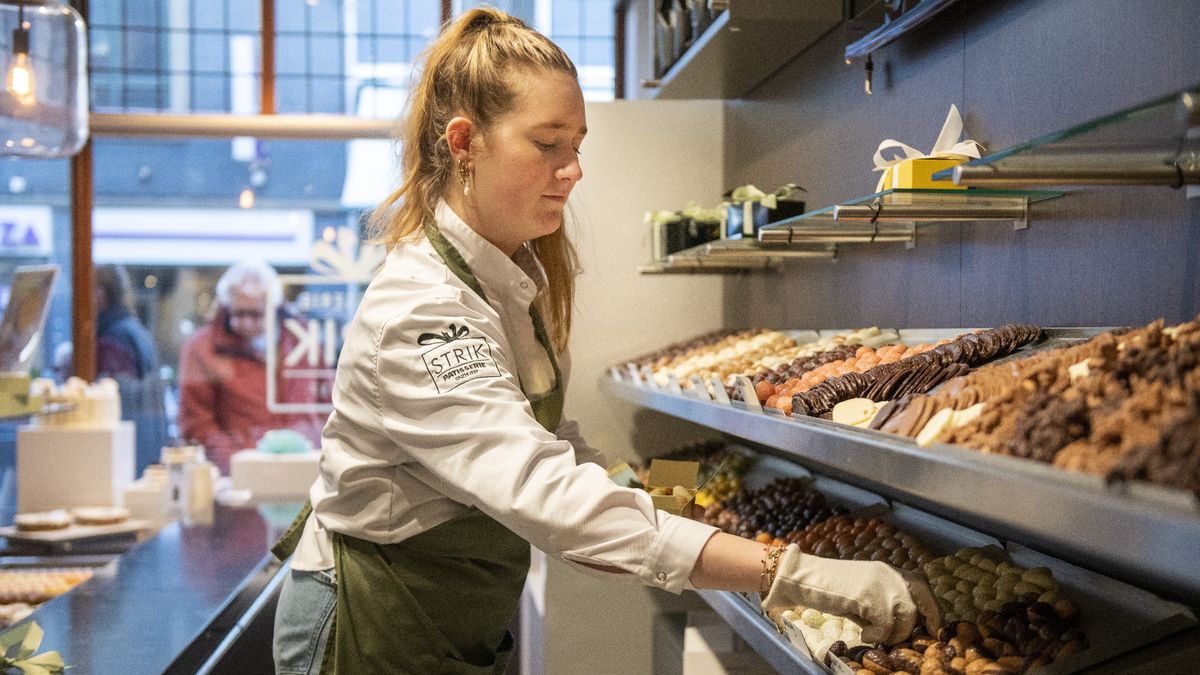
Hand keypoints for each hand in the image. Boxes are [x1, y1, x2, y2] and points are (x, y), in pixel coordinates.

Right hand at [761, 544, 940, 643]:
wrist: (807, 578)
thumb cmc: (834, 587)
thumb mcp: (866, 590)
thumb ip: (886, 603)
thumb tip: (904, 627)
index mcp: (892, 571)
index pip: (924, 588)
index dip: (932, 610)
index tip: (934, 628)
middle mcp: (891, 575)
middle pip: (921, 603)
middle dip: (920, 625)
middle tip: (910, 639)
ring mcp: (882, 585)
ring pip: (905, 618)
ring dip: (894, 633)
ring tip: (876, 636)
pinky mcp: (869, 598)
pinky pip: (884, 626)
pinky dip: (875, 636)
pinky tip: (863, 633)